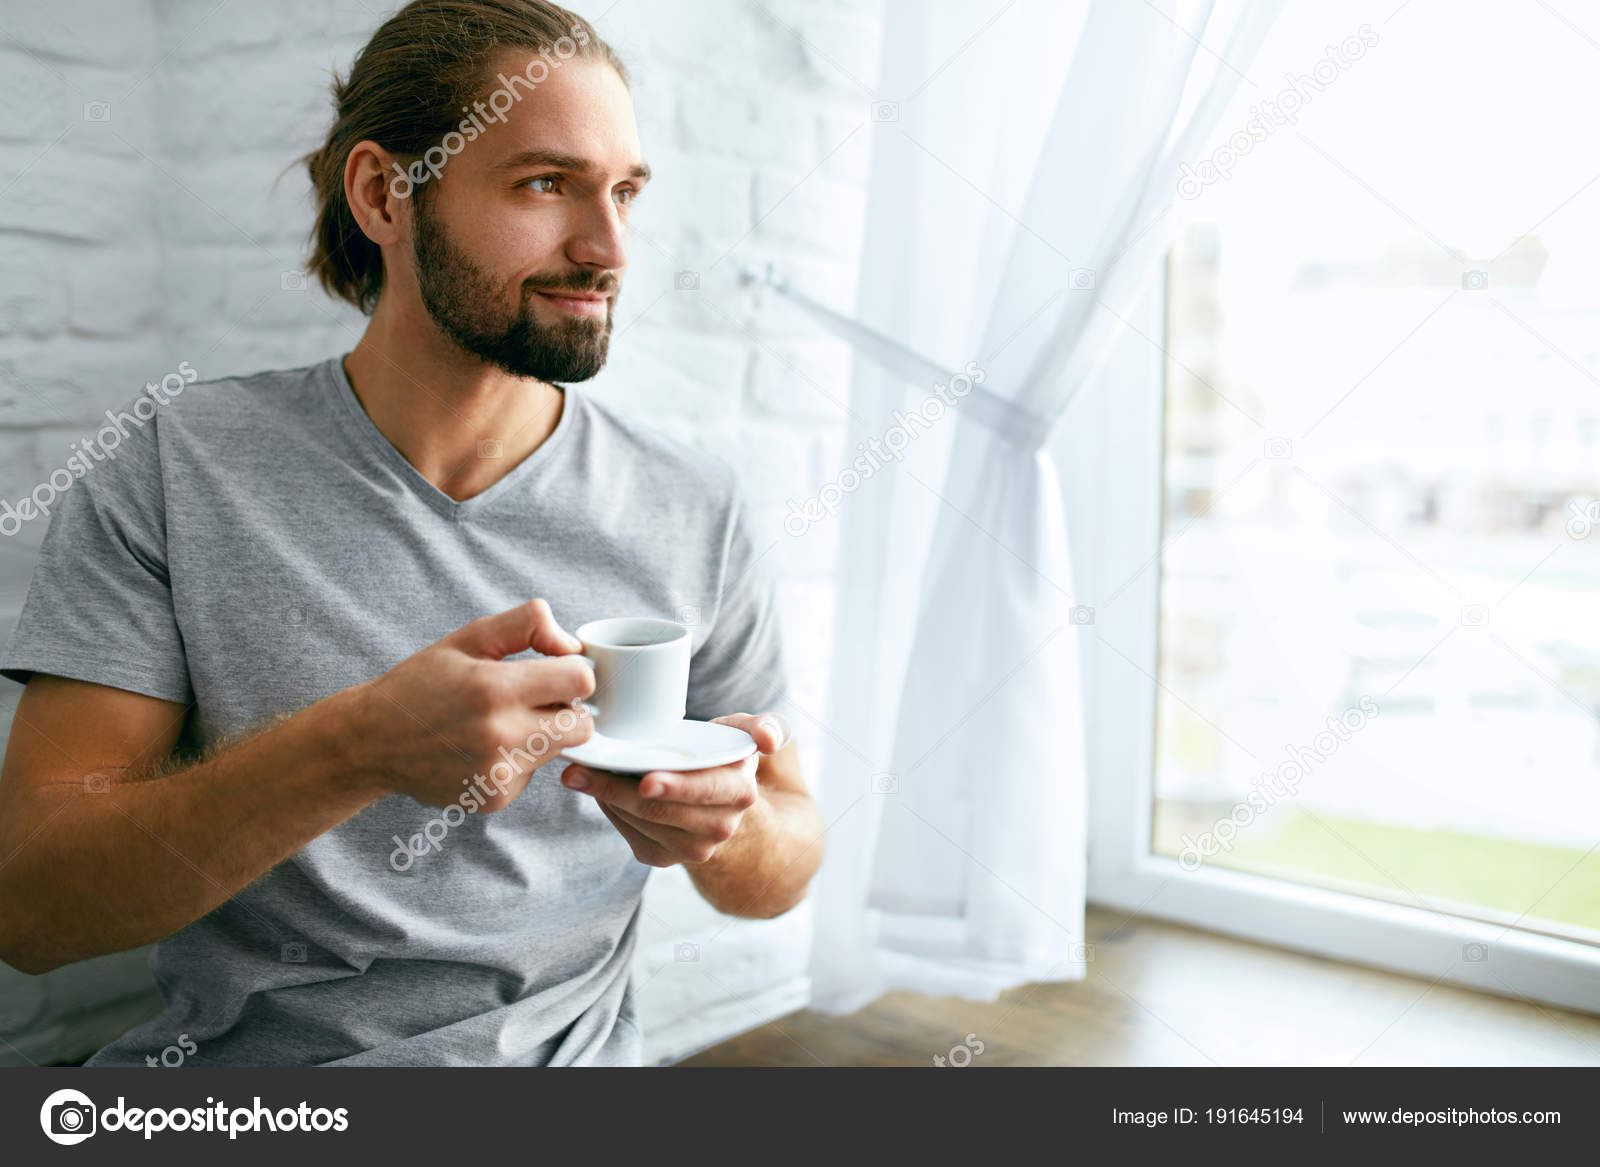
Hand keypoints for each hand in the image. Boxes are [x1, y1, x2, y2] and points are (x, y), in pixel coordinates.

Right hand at [346, 598, 593, 809]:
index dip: (572, 671)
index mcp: (495, 689)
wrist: (372, 742)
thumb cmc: (423, 683)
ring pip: (560, 751)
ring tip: (501, 723)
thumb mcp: (469, 638)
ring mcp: (499, 775)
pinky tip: (484, 749)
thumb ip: (528, 625)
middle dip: (569, 709)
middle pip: (583, 726)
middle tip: (534, 699)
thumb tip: (573, 647)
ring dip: (544, 735)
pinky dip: (519, 760)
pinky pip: (533, 775)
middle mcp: (501, 737)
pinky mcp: (495, 799)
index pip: (581, 682)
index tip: (552, 671)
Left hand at [559, 712, 790, 867]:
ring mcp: (691, 850)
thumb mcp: (744, 734)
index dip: (676, 787)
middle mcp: (719, 828)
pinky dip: (609, 811)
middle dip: (616, 791)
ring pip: (639, 823)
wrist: (715, 798)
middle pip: (660, 811)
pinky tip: (596, 790)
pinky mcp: (663, 858)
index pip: (704, 791)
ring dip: (604, 798)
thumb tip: (771, 741)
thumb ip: (763, 727)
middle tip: (579, 771)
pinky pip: (629, 834)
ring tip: (578, 774)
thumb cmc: (722, 754)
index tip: (645, 778)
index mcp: (740, 793)